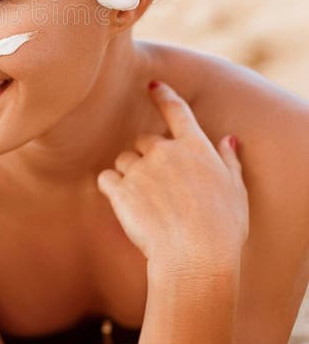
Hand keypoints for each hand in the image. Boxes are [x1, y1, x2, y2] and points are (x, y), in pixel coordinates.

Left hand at [97, 81, 248, 275]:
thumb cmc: (223, 230)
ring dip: (129, 175)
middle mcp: (166, 151)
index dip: (163, 95)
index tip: (152, 85)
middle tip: (160, 189)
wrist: (196, 258)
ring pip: (124, 160)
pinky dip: (111, 189)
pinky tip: (125, 207)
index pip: (176, 111)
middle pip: (144, 141)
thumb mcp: (236, 192)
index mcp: (196, 147)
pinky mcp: (121, 190)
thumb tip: (229, 140)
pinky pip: (106, 179)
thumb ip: (229, 161)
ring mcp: (141, 169)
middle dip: (147, 158)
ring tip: (146, 205)